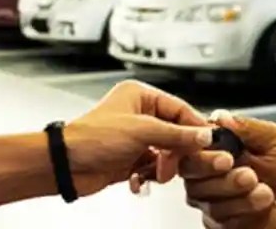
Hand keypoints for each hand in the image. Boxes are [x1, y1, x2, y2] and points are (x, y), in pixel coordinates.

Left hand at [63, 80, 213, 196]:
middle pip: (176, 132)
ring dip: (165, 166)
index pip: (180, 109)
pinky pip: (154, 166)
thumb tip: (203, 136)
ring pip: (167, 152)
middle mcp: (139, 114)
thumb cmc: (91, 138)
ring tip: (157, 173)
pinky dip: (152, 175)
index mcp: (140, 96)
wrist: (66, 166)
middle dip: (177, 151)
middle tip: (179, 164)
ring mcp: (135, 138)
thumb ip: (177, 135)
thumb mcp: (141, 131)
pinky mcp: (131, 158)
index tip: (208, 141)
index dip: (195, 126)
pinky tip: (142, 179)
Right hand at [181, 111, 275, 228]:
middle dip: (221, 178)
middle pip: (193, 178)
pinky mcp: (222, 224)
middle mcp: (207, 174)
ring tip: (264, 189)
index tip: (226, 156)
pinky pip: (223, 223)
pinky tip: (263, 202)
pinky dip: (245, 212)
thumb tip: (221, 116)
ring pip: (210, 202)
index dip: (203, 154)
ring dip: (238, 196)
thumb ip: (247, 128)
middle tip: (248, 175)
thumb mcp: (273, 138)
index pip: (191, 149)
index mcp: (214, 148)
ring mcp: (212, 201)